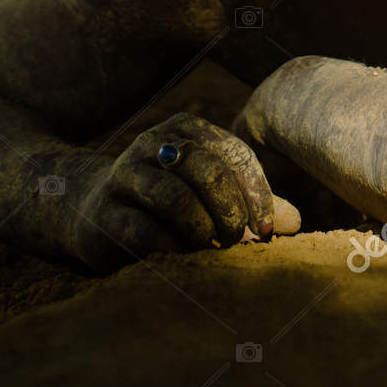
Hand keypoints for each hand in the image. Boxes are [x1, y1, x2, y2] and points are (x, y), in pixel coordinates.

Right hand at [63, 112, 299, 272]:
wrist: (91, 209)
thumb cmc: (166, 201)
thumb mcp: (208, 193)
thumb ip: (249, 202)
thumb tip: (295, 222)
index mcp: (185, 130)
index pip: (233, 153)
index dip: (256, 193)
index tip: (265, 228)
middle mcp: (153, 144)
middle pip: (205, 170)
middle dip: (229, 210)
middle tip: (236, 239)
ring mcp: (124, 174)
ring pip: (174, 197)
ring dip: (201, 230)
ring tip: (209, 248)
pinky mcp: (104, 212)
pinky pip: (144, 230)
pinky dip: (172, 248)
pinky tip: (182, 257)